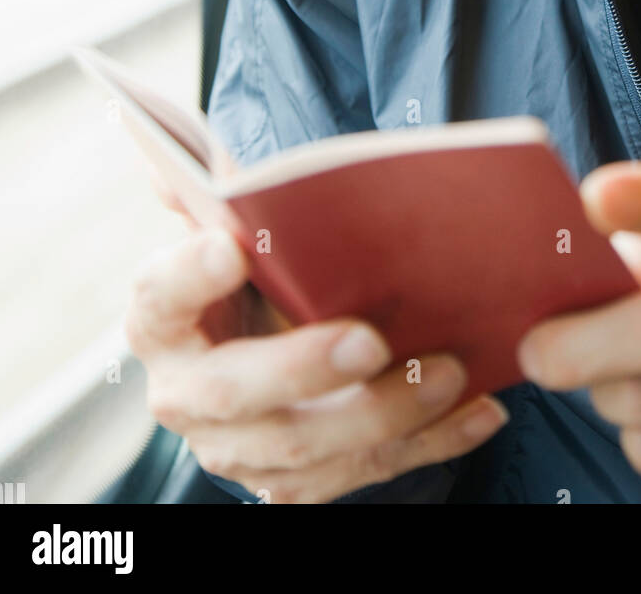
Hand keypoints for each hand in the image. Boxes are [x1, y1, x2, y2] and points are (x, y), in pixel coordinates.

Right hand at [125, 228, 509, 503]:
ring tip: (448, 371)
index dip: (190, 274)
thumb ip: (213, 195)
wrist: (256, 353)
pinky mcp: (295, 482)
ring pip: (305, 448)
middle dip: (303, 368)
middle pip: (235, 391)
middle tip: (370, 340)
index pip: (161, 296)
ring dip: (384, 412)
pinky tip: (479, 410)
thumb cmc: (250, 280)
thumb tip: (184, 157)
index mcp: (161, 320)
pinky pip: (365, 471)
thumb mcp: (228, 232)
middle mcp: (187, 395)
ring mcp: (239, 449)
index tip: (232, 246)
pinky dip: (430, 443)